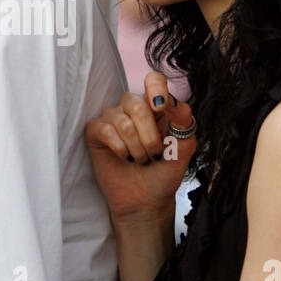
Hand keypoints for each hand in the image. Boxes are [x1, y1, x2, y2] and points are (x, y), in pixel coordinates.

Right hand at [84, 71, 195, 231]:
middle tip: (153, 154)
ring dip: (135, 147)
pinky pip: (104, 128)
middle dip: (149, 135)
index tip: (162, 108)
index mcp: (156, 107)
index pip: (154, 80)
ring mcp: (113, 118)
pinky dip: (118, 147)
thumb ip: (183, 122)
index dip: (157, 90)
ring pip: (121, 119)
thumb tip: (173, 102)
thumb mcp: (184, 149)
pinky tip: (124, 157)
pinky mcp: (96, 132)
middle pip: (137, 103)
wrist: (146, 201)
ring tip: (139, 160)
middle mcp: (133, 108)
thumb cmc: (164, 174)